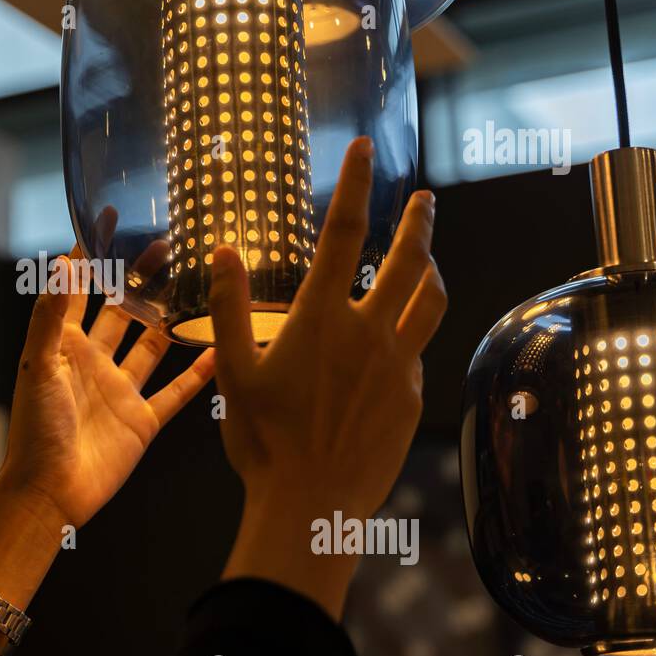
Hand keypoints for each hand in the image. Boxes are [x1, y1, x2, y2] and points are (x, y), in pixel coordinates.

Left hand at [0, 247, 215, 528]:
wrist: (50, 492)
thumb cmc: (35, 430)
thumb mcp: (39, 365)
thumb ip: (51, 316)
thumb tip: (60, 263)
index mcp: (65, 345)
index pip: (78, 288)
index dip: (89, 254)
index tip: (106, 220)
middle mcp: (95, 362)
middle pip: (120, 309)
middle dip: (138, 278)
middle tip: (164, 245)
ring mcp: (120, 390)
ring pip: (151, 345)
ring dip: (168, 319)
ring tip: (194, 286)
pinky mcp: (142, 419)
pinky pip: (175, 392)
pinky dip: (197, 374)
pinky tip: (219, 351)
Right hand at [208, 137, 446, 618]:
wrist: (312, 505)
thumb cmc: (264, 441)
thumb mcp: (232, 371)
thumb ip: (229, 307)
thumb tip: (223, 251)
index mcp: (322, 319)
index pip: (344, 234)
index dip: (356, 185)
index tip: (367, 150)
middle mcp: (370, 333)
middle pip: (409, 261)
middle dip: (418, 222)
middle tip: (425, 199)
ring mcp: (398, 366)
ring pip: (431, 302)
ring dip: (432, 271)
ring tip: (429, 259)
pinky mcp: (410, 397)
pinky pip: (418, 352)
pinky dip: (412, 333)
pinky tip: (396, 342)